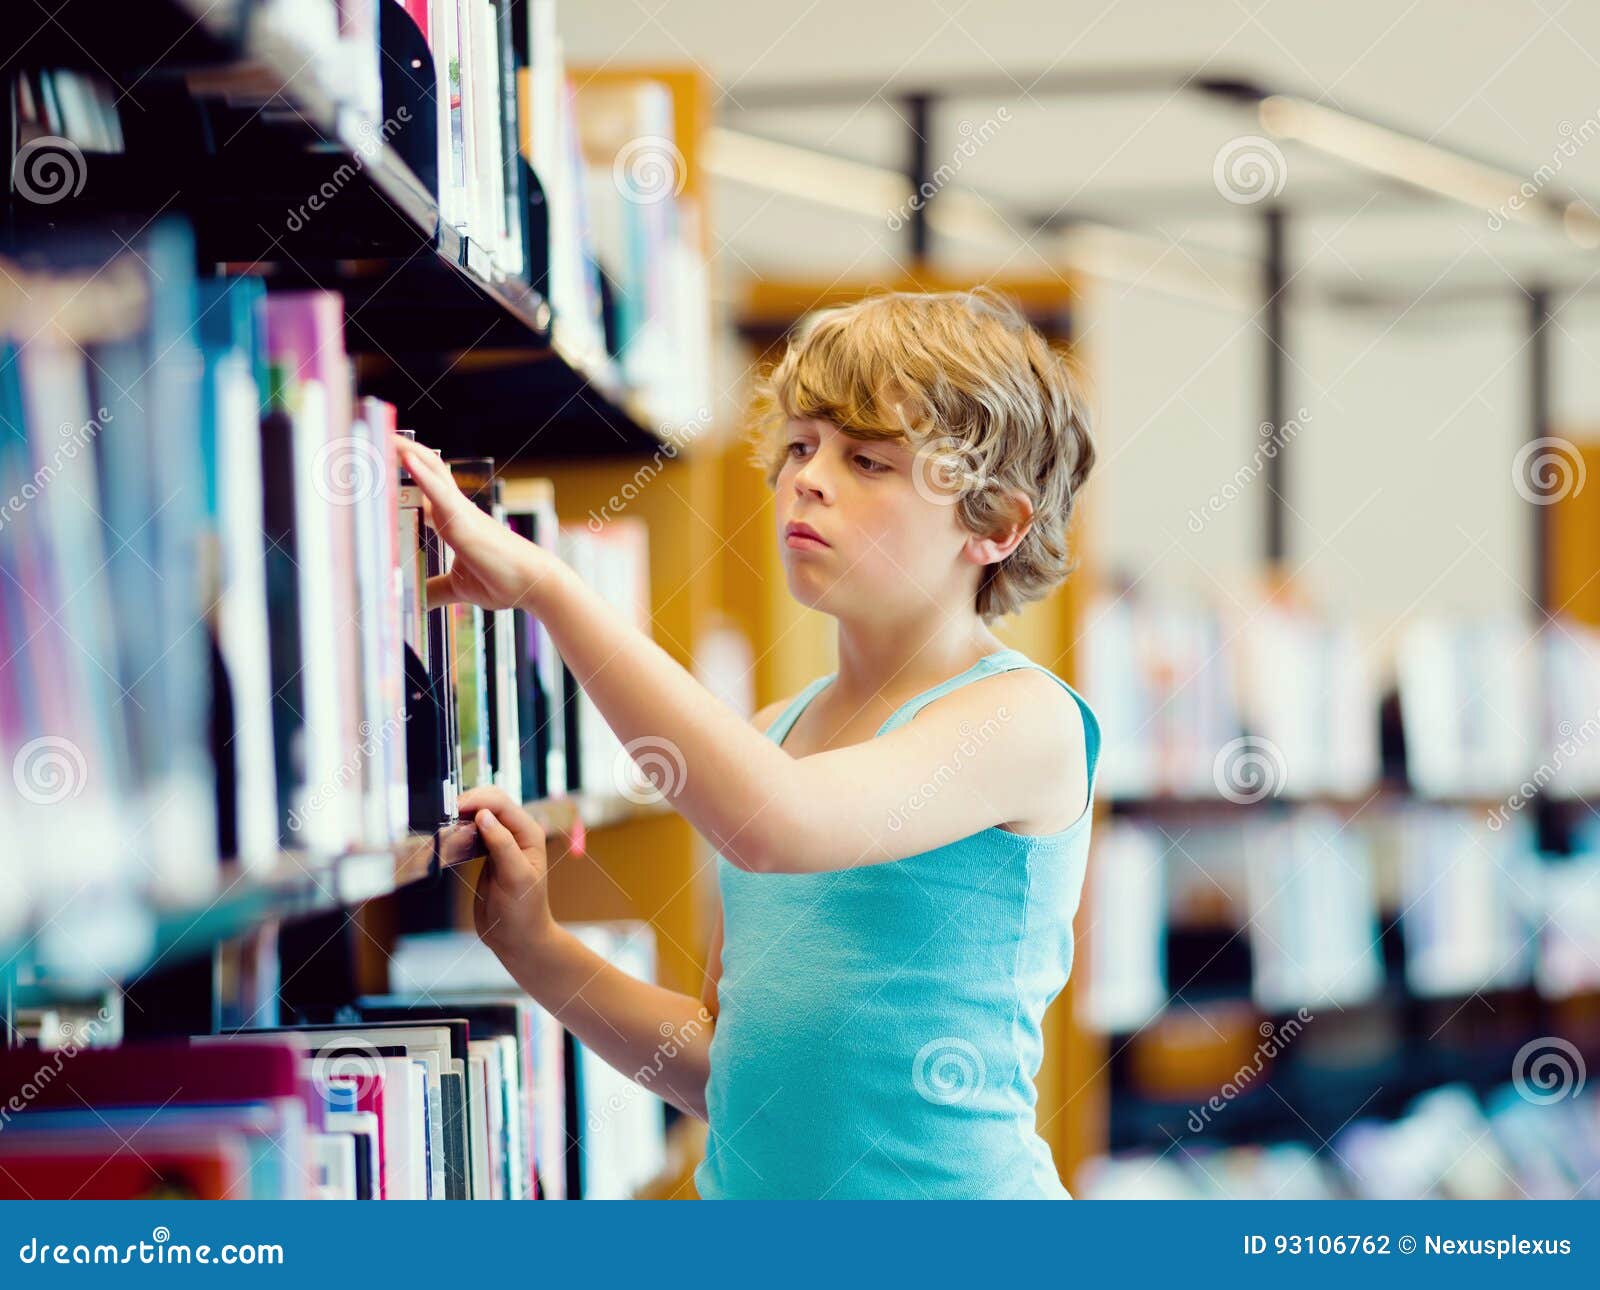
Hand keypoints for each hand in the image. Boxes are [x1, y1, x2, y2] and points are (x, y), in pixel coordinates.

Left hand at [393, 432, 551, 611]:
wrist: (533, 584)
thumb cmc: (504, 581)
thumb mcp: (459, 588)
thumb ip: (436, 590)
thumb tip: (418, 601)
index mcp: (452, 521)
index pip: (424, 486)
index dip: (403, 469)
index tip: (377, 459)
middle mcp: (454, 509)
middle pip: (425, 467)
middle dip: (400, 450)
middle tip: (374, 433)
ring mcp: (459, 511)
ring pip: (429, 470)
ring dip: (405, 451)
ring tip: (380, 432)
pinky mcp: (463, 520)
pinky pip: (439, 491)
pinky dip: (420, 473)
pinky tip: (404, 457)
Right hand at [460, 787, 557, 961]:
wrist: (517, 938)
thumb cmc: (523, 911)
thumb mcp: (516, 878)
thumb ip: (502, 845)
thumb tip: (484, 815)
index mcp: (528, 834)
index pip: (502, 804)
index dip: (478, 800)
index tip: (454, 808)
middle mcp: (516, 834)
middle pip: (490, 804)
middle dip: (468, 803)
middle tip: (445, 814)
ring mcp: (501, 843)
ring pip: (480, 816)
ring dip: (462, 815)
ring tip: (444, 821)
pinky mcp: (487, 854)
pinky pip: (472, 833)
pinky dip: (460, 830)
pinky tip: (449, 834)